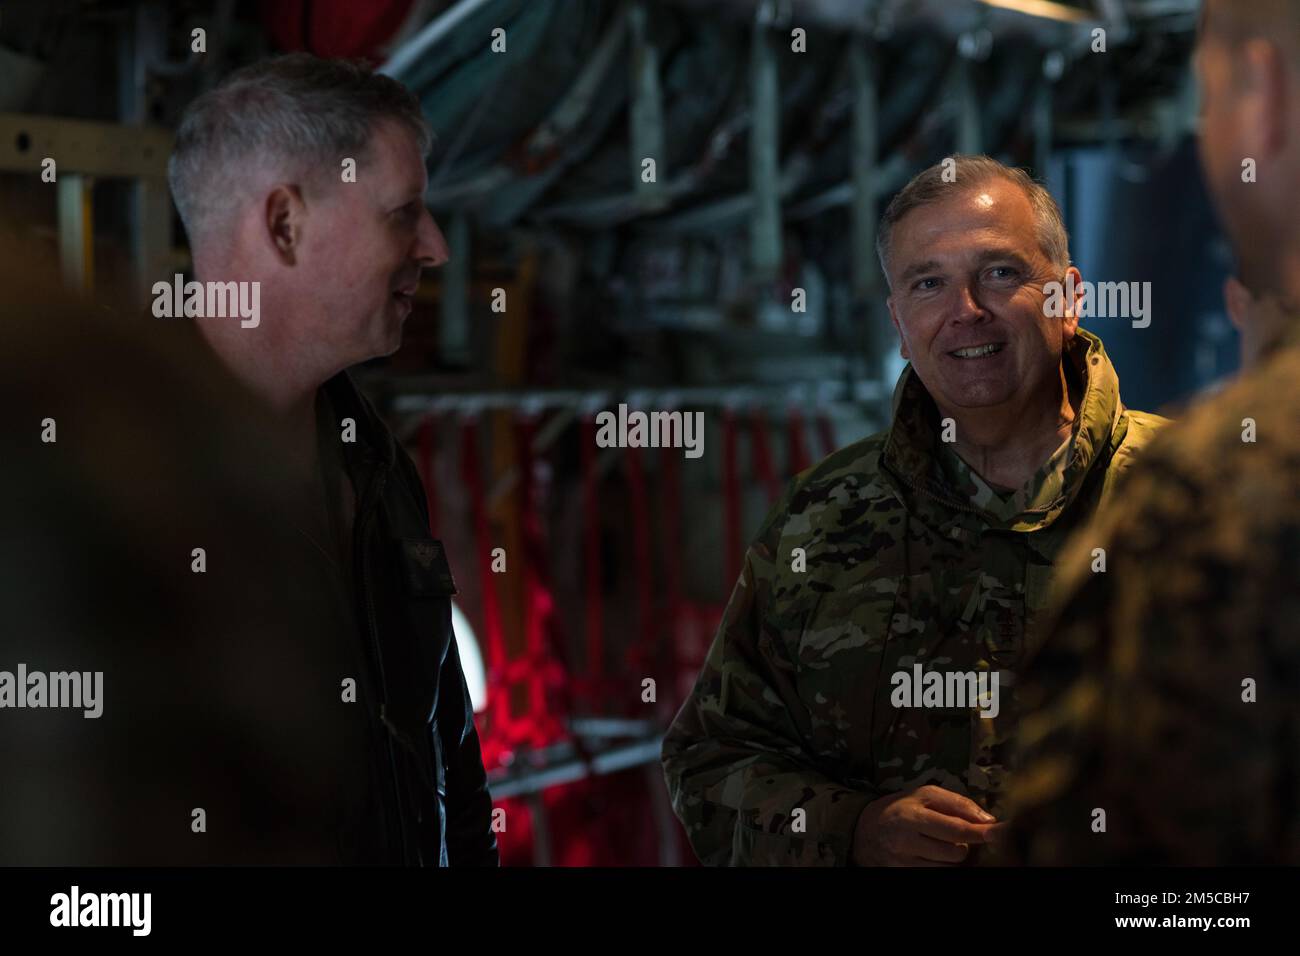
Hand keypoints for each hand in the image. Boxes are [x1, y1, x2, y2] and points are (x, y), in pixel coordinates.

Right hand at [851, 785, 1000, 865]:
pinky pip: (938, 875)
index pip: (955, 828)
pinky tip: (932, 855)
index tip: (1000, 833)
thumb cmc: (902, 808)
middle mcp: (907, 841)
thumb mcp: (925, 795)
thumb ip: (958, 803)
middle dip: (963, 844)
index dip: (980, 832)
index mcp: (913, 816)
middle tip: (951, 834)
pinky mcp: (904, 874)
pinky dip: (942, 866)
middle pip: (956, 852)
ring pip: (949, 867)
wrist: (865, 830)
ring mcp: (905, 862)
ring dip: (953, 857)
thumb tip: (988, 821)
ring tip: (938, 843)